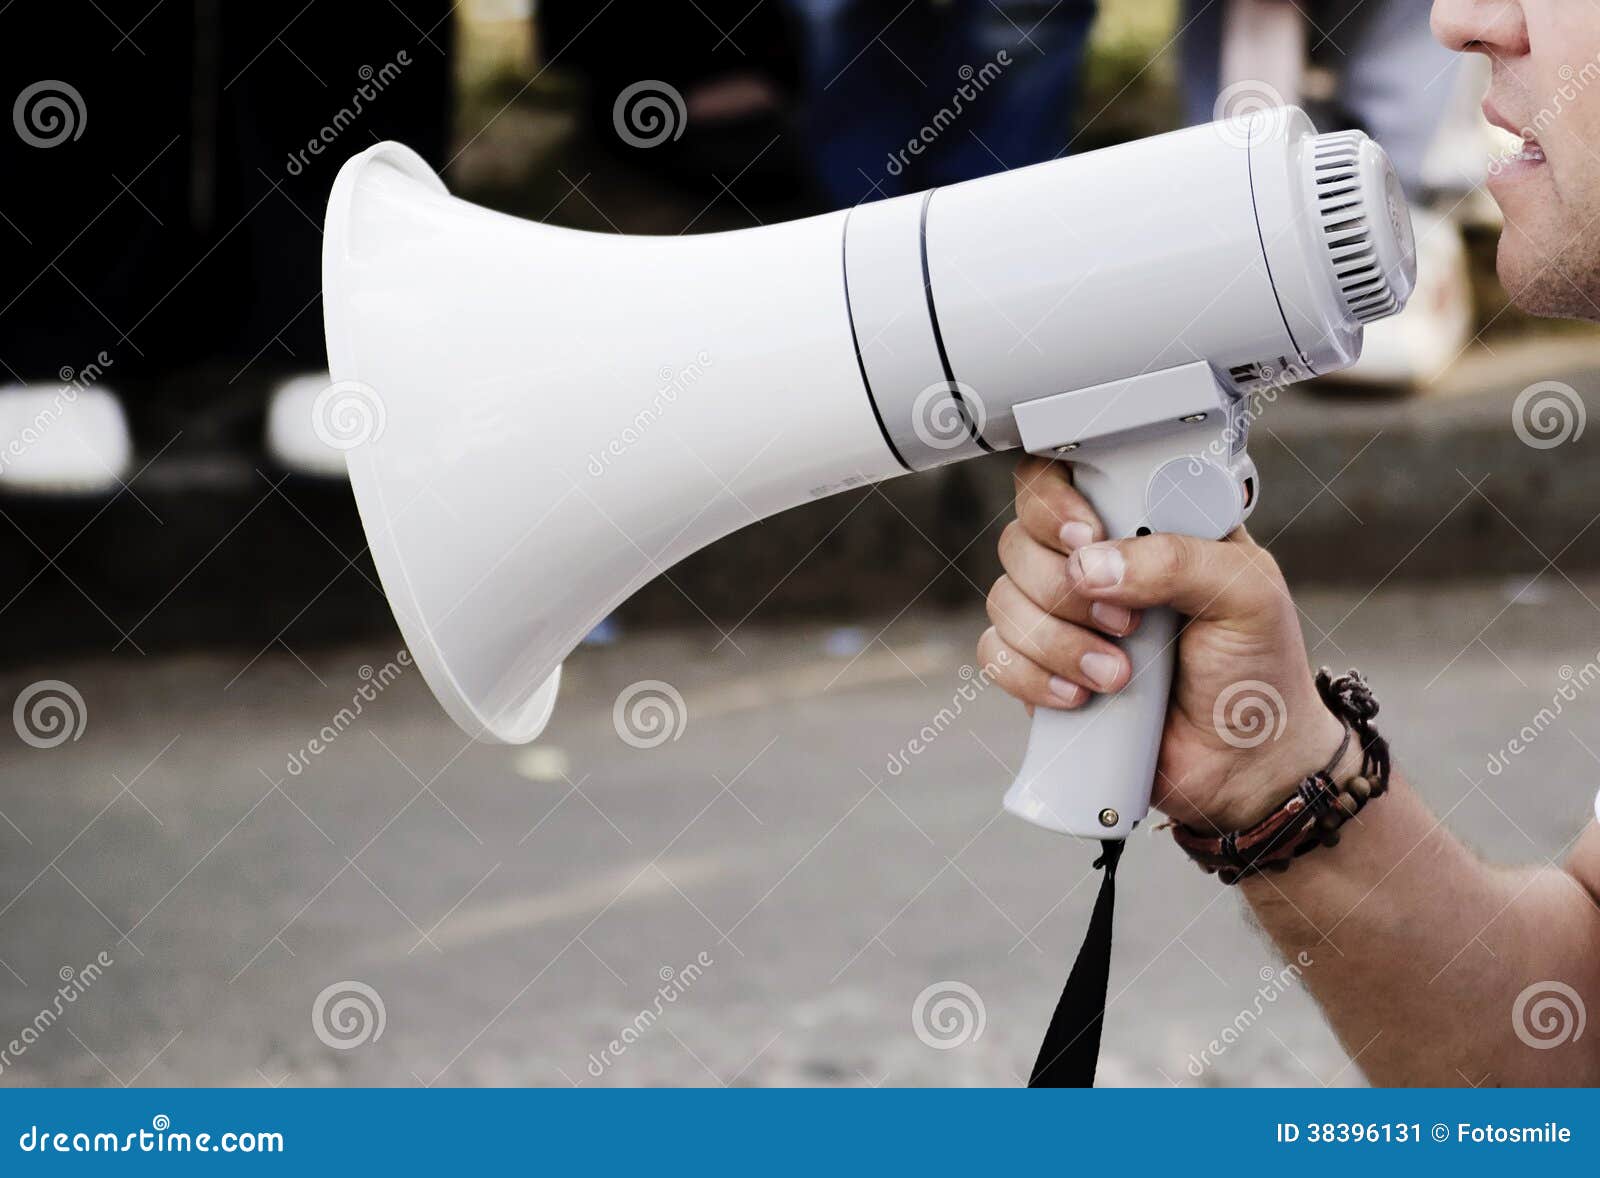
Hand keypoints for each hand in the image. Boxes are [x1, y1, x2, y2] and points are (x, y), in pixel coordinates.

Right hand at [978, 456, 1348, 831]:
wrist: (1244, 765)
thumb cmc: (1257, 667)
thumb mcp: (1246, 593)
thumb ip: (1178, 560)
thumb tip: (1092, 565)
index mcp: (1141, 519)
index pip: (1064, 474)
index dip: (1055, 500)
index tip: (1085, 537)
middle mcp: (1093, 561)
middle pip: (1020, 537)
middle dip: (1066, 588)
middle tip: (1128, 623)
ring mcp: (1062, 617)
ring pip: (1003, 599)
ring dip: (1057, 642)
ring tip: (1119, 676)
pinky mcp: (1041, 669)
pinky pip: (996, 655)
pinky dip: (1031, 676)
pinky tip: (1080, 696)